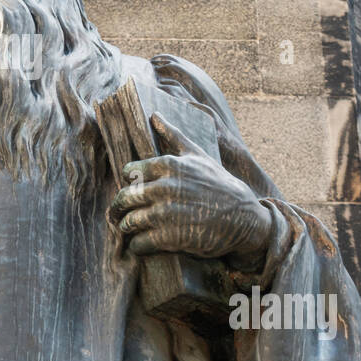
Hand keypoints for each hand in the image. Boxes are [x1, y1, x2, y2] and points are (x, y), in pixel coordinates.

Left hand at [111, 113, 274, 263]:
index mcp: (169, 166)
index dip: (127, 181)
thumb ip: (173, 135)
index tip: (129, 188)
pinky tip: (141, 243)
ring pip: (129, 221)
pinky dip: (137, 245)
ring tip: (128, 229)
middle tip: (116, 214)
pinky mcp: (171, 238)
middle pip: (124, 198)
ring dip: (126, 227)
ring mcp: (167, 213)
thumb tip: (154, 115)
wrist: (244, 218)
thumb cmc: (219, 184)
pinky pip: (140, 243)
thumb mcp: (197, 155)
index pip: (129, 172)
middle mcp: (165, 187)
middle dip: (117, 208)